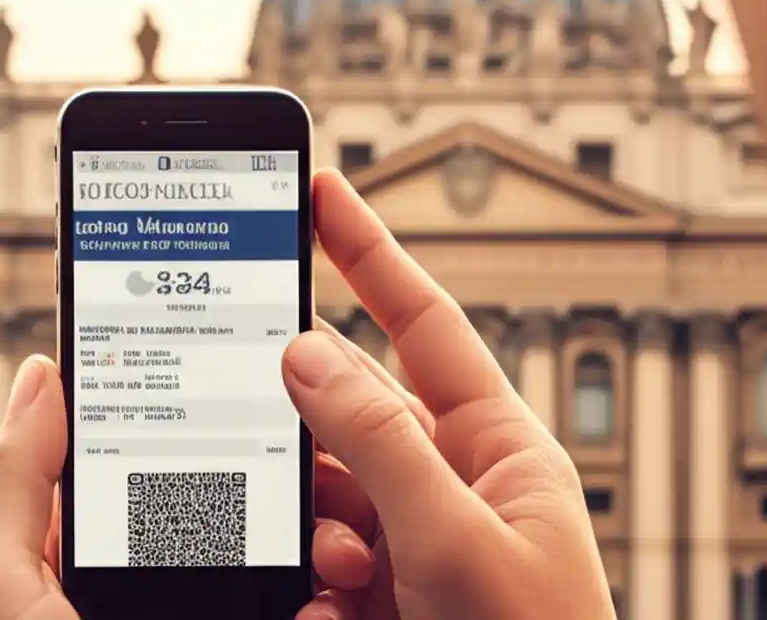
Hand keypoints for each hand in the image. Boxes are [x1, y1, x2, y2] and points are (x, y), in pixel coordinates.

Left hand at [0, 348, 402, 617]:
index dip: (226, 419)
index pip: (173, 460)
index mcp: (107, 553)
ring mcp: (224, 613)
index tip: (281, 386)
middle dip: (302, 483)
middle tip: (334, 480)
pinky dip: (334, 602)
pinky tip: (338, 599)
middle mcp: (172, 582)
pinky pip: (313, 613)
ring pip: (297, 559)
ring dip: (334, 541)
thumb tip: (42, 374)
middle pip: (251, 504)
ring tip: (346, 552)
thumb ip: (10, 480)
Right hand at [288, 170, 613, 619]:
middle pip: (351, 415)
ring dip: (314, 531)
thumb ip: (378, 443)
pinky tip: (333, 614)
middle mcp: (452, 482)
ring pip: (322, 493)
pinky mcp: (379, 593)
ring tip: (349, 581)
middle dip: (311, 435)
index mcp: (498, 446)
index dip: (370, 250)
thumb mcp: (456, 543)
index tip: (320, 189)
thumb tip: (305, 353)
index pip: (424, 322)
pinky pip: (317, 560)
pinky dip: (311, 584)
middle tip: (268, 432)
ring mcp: (412, 541)